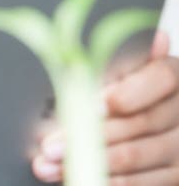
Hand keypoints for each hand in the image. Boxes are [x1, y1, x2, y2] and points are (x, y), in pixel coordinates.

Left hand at [32, 30, 178, 184]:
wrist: (152, 121)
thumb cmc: (128, 87)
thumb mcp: (124, 71)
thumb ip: (116, 62)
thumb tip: (125, 44)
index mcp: (173, 76)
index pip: (161, 78)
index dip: (127, 93)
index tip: (91, 106)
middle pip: (140, 123)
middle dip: (90, 134)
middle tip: (49, 145)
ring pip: (135, 156)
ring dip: (89, 162)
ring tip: (49, 165)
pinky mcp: (176, 176)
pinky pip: (141, 182)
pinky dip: (105, 181)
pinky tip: (77, 177)